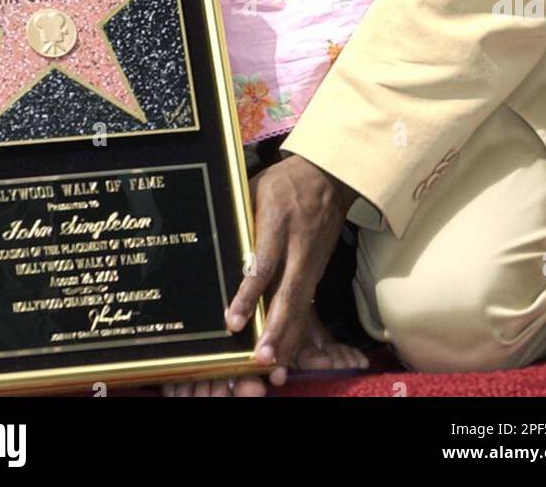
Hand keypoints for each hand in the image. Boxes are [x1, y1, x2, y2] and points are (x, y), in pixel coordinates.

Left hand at [225, 153, 356, 383]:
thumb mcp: (256, 189)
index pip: (264, 264)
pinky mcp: (318, 270)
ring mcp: (312, 260)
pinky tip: (288, 354)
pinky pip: (307, 304)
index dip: (248, 294)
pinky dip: (298, 331)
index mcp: (278, 222)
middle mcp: (298, 246)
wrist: (330, 176)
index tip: (234, 321)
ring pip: (301, 305)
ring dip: (288, 338)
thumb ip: (241, 219)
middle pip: (287, 293)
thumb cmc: (284, 182)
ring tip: (276, 369)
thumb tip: (216, 247)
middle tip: (261, 358)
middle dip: (275, 329)